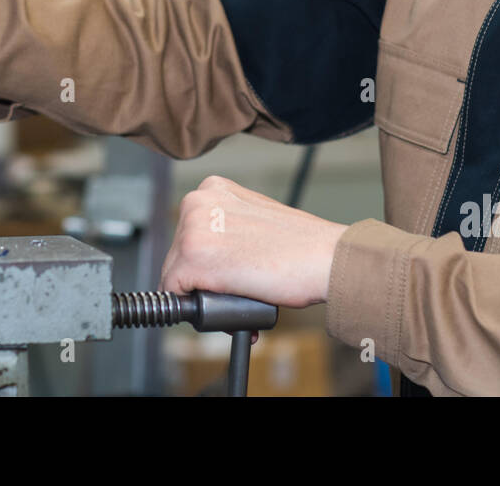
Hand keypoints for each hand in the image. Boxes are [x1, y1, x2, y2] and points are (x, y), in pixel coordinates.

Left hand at [159, 175, 347, 308]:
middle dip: (203, 280)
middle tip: (236, 289)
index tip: (226, 273)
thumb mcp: (254, 217)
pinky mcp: (191, 260)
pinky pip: (175, 297)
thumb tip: (211, 255)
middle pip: (179, 255)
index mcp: (212, 188)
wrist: (324, 257)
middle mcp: (197, 202)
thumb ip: (228, 226)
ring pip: (176, 277)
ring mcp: (191, 230)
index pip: (189, 234)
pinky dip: (197, 311)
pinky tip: (226, 309)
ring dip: (203, 297)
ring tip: (237, 297)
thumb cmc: (301, 244)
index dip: (207, 261)